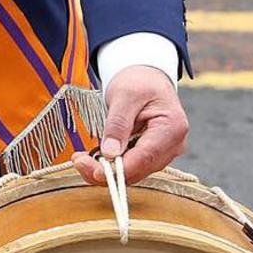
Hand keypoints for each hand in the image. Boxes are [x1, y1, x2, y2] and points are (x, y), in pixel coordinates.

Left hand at [72, 63, 187, 185]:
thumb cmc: (139, 82)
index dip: (119, 170)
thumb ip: (118, 124)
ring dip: (107, 170)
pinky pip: (131, 167)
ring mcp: (164, 153)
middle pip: (139, 170)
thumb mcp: (124, 95)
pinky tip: (95, 157)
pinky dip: (112, 166)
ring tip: (82, 159)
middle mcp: (173, 146)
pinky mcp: (153, 157)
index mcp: (172, 128)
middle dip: (108, 171)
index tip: (93, 171)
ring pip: (134, 173)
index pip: (145, 157)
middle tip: (79, 161)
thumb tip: (110, 153)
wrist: (146, 80)